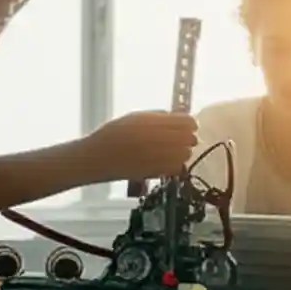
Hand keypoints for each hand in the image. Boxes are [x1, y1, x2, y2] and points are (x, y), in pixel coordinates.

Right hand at [82, 111, 198, 180]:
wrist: (100, 157)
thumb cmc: (114, 133)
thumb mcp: (136, 117)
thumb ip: (158, 116)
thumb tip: (175, 117)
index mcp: (156, 122)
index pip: (188, 121)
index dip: (186, 123)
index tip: (181, 124)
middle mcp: (162, 139)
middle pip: (191, 138)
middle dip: (186, 137)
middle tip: (175, 138)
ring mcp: (162, 158)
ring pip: (186, 154)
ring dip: (182, 151)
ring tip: (169, 150)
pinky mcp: (158, 173)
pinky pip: (177, 167)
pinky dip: (175, 164)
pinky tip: (164, 160)